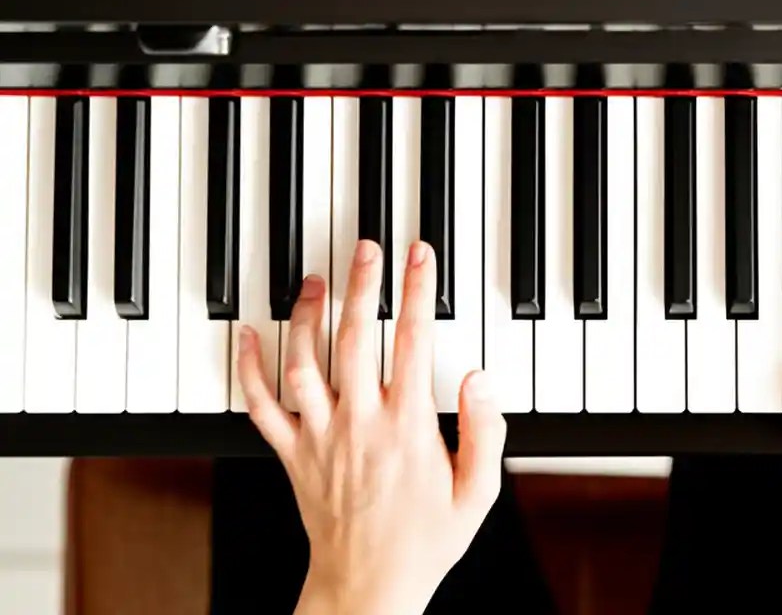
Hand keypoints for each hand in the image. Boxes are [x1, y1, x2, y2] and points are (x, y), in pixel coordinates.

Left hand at [237, 240, 506, 614]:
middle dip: (362, 286)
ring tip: (317, 278)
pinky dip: (249, 368)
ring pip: (305, 362)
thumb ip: (486, 433)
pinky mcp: (293, 454)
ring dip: (309, 315)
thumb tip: (481, 379)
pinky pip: (261, 406)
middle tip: (366, 248)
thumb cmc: (425, 542)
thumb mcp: (478, 494)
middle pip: (356, 339)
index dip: (418, 292)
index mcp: (407, 429)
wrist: (368, 588)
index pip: (414, 343)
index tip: (420, 257)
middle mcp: (360, 424)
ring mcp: (321, 437)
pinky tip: (248, 334)